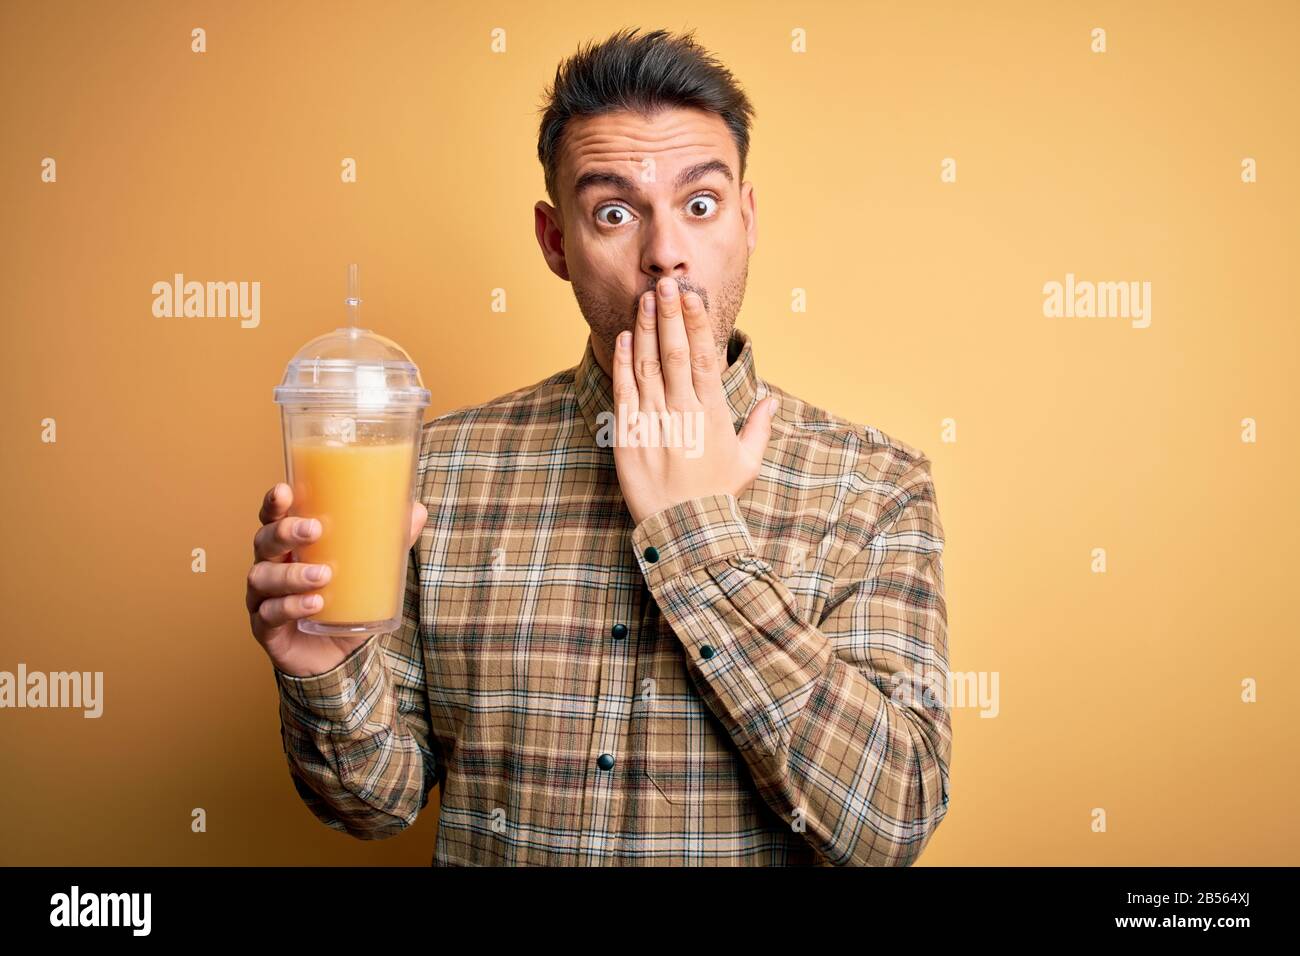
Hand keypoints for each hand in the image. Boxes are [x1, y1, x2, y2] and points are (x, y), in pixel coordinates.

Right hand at [246, 482, 427, 677]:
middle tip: (315, 530)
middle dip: (285, 532)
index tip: (285, 490)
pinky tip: (314, 604)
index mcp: (290, 547)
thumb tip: (419, 511)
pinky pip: (269, 614)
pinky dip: (291, 607)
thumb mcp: (369, 571)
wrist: (336, 658)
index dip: (274, 503)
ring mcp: (263, 598)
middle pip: (264, 541)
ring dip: (292, 574)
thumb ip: (390, 542)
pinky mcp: (266, 628)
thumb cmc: (345, 603)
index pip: (273, 517)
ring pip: (263, 577)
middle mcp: (270, 567)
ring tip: (323, 575)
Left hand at [611, 276, 777, 526]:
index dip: (697, 323)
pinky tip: (623, 339)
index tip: (692, 296)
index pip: (705, 358)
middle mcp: (683, 413)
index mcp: (713, 415)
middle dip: (669, 315)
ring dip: (645, 330)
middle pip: (676, 353)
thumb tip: (772, 401)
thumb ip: (758, 428)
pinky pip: (625, 392)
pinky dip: (623, 363)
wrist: (684, 532)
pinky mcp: (629, 437)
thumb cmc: (717, 497)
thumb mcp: (747, 463)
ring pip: (648, 366)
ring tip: (644, 299)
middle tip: (664, 283)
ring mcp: (654, 424)